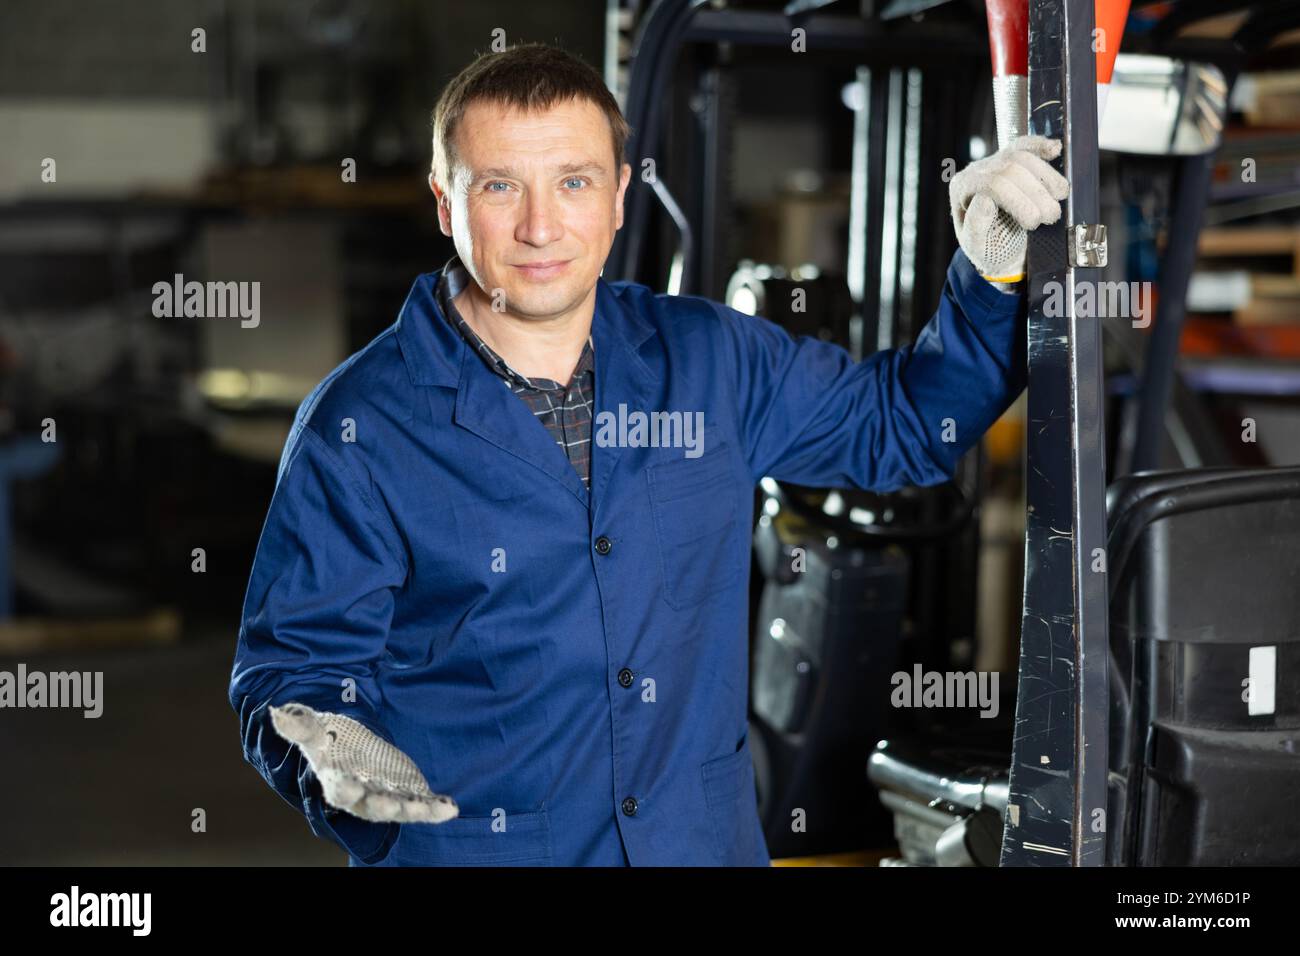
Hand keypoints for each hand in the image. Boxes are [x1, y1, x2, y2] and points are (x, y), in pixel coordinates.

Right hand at [270, 703, 458, 823]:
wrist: (352, 747)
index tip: (351, 784)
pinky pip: (423, 805)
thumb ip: (300, 726)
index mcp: (338, 783)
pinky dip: (436, 809)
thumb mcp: (316, 731)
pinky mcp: (408, 793)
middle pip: (372, 806)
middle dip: (383, 805)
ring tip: (432, 810)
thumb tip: (276, 713)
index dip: (346, 788)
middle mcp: (364, 796)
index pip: (340, 790)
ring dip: (415, 810)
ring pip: (401, 809)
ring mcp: (388, 796)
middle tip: (392, 803)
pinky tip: (450, 808)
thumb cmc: (331, 742)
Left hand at [949, 135, 1069, 280]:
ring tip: (1060, 199)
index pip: (993, 185)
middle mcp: (976, 170)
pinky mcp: (1011, 157)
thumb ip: (976, 226)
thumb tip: (984, 199)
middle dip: (1036, 193)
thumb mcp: (977, 247)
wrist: (1000, 247)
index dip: (1019, 201)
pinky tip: (1055, 150)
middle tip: (1052, 217)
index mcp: (961, 189)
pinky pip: (1025, 145)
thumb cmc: (988, 248)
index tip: (1034, 223)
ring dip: (1047, 177)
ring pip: (1023, 157)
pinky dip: (1041, 146)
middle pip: (1011, 169)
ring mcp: (993, 161)